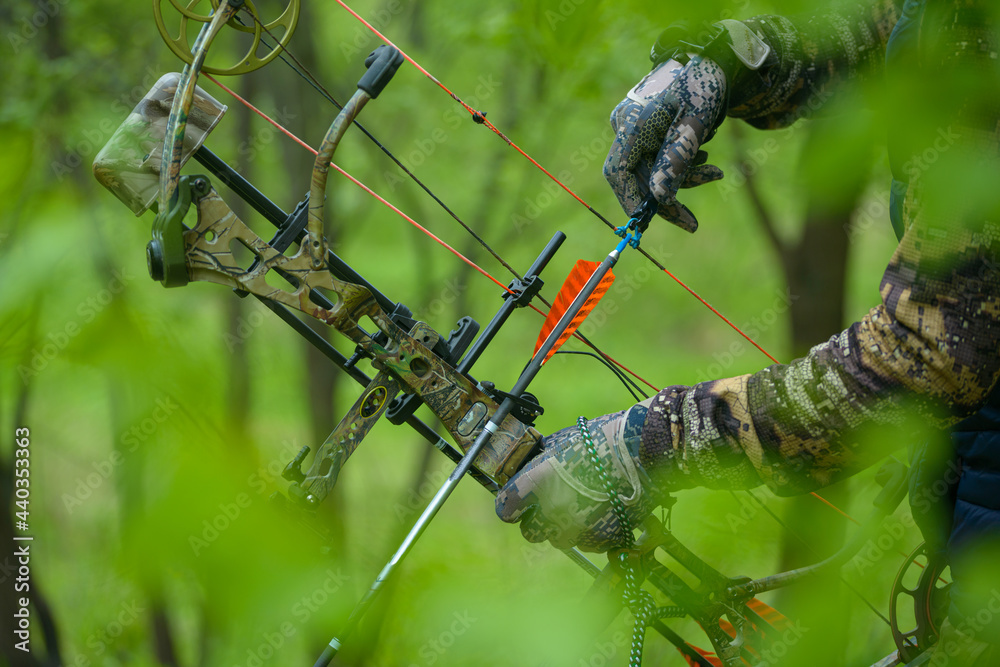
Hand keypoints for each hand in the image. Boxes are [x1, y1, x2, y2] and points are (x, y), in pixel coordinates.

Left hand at [495, 404, 657, 551]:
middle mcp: (550, 511)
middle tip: (552, 505)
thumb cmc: (599, 440)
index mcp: (535, 484)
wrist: (641, 451)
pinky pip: (587, 543)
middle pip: (530, 532)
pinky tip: (601, 511)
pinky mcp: (600, 540)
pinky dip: (591, 532)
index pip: (505, 509)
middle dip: (538, 521)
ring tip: (582, 505)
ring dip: (565, 527)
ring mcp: (576, 529)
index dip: (511, 506)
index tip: (517, 504)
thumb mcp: (559, 445)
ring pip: (560, 540)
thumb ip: (540, 466)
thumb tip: (529, 474)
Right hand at [604, 57, 727, 231]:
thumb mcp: (697, 122)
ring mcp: (633, 128)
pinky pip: (656, 160)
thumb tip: (660, 199)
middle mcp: (626, 125)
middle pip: (638, 176)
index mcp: (632, 122)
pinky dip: (680, 166)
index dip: (630, 201)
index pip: (618, 172)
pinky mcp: (645, 131)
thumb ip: (677, 159)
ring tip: (714, 171)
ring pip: (650, 170)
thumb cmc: (706, 86)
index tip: (647, 224)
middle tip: (693, 223)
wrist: (714, 60)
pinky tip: (703, 154)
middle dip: (668, 196)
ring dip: (681, 178)